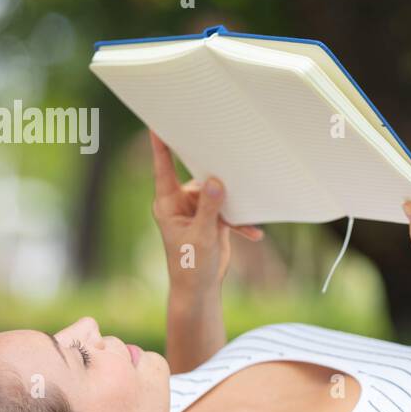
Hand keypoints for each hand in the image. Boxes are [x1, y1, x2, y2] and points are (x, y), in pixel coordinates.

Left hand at [149, 130, 261, 292]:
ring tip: (246, 212)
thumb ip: (208, 207)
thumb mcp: (201, 236)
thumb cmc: (190, 265)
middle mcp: (181, 202)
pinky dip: (241, 221)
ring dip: (233, 202)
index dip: (160, 144)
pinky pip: (228, 210)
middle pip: (197, 175)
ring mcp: (198, 210)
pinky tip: (254, 233)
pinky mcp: (212, 219)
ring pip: (218, 193)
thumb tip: (215, 181)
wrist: (200, 288)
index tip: (157, 123)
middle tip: (227, 153)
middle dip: (214, 170)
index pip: (163, 167)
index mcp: (168, 203)